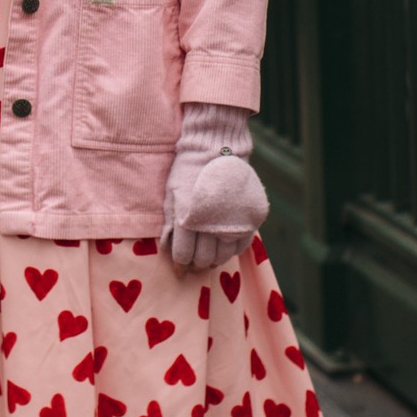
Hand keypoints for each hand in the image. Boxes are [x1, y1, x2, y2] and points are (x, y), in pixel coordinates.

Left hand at [161, 103, 268, 272]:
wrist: (214, 148)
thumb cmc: (186, 170)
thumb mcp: (171, 194)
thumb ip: (169, 223)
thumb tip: (168, 249)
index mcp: (187, 218)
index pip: (184, 255)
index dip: (181, 265)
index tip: (180, 267)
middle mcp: (210, 223)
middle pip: (204, 259)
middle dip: (197, 264)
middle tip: (194, 263)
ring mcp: (232, 220)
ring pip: (223, 255)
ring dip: (214, 259)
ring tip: (209, 256)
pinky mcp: (248, 217)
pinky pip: (241, 245)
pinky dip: (231, 249)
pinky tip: (224, 245)